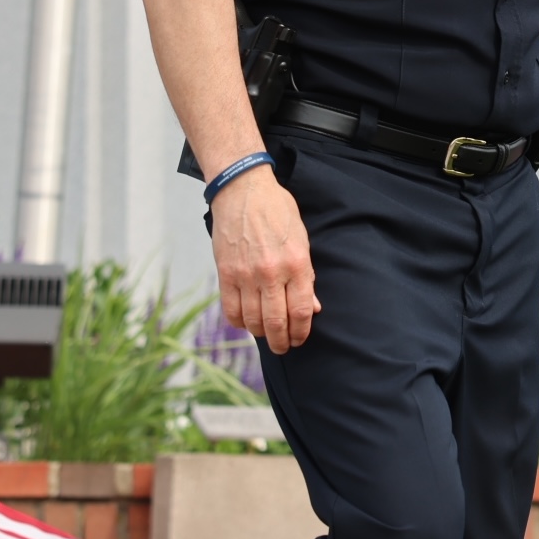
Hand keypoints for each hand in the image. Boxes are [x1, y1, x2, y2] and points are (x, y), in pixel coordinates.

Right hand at [210, 164, 319, 353]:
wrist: (243, 191)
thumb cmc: (277, 212)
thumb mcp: (302, 239)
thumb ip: (306, 275)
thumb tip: (312, 307)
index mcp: (296, 263)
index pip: (301, 311)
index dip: (301, 331)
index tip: (300, 339)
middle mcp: (272, 273)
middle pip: (277, 322)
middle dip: (282, 342)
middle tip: (284, 347)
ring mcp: (246, 275)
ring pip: (253, 320)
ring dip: (261, 334)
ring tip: (267, 336)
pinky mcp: (226, 273)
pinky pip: (231, 310)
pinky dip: (239, 322)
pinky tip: (246, 322)